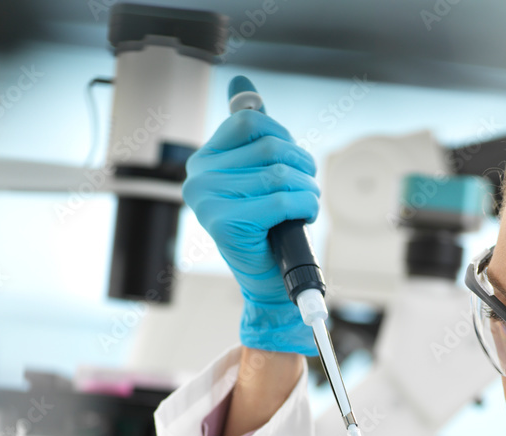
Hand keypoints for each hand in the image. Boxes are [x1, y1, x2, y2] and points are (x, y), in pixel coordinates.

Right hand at [182, 82, 319, 354]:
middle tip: (305, 189)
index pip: (250, 123)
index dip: (284, 139)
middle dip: (302, 167)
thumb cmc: (269, 229)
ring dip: (307, 189)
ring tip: (305, 205)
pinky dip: (305, 206)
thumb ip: (248, 131)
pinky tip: (303, 217)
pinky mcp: (225, 225)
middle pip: (269, 147)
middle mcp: (197, 180)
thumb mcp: (257, 173)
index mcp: (202, 162)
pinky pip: (282, 200)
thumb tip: (240, 81)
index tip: (291, 164)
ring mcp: (208, 203)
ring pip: (280, 174)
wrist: (270, 283)